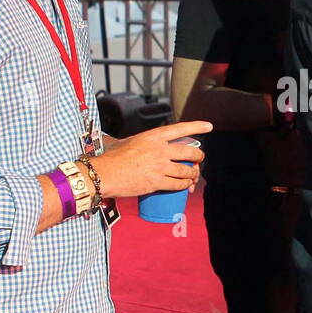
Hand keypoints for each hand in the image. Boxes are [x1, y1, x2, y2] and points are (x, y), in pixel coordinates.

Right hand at [88, 120, 211, 197]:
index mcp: (153, 136)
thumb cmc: (110, 158)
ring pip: (186, 171)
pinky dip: (184, 186)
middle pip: (190, 152)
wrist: (102, 174)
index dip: (197, 127)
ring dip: (193, 175)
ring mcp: (159, 166)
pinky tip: (186, 186)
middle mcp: (159, 149)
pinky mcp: (156, 182)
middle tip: (199, 161)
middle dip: (199, 157)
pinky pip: (177, 184)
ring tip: (193, 177)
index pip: (180, 129)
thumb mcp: (124, 142)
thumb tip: (117, 141)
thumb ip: (130, 142)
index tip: (209, 126)